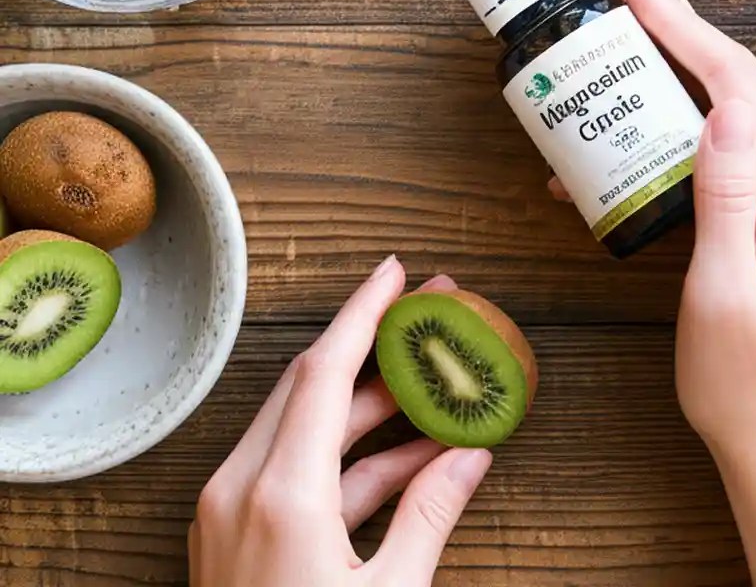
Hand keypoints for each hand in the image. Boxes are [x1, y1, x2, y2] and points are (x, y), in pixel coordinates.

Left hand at [189, 258, 491, 586]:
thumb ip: (431, 514)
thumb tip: (472, 456)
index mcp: (281, 494)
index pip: (326, 370)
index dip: (364, 312)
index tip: (399, 273)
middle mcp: (242, 488)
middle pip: (312, 386)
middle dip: (374, 348)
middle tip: (431, 320)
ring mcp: (231, 512)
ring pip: (306, 429)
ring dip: (371, 409)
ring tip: (437, 392)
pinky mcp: (234, 535)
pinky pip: (296, 472)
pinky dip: (351, 460)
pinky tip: (410, 458)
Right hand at [616, 0, 755, 586]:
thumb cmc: (746, 383)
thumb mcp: (722, 290)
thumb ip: (726, 194)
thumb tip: (725, 107)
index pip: (733, 86)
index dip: (683, 28)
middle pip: (736, 86)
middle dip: (682, 33)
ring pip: (729, 116)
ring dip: (678, 77)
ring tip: (631, 43)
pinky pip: (728, 156)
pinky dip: (681, 130)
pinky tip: (643, 130)